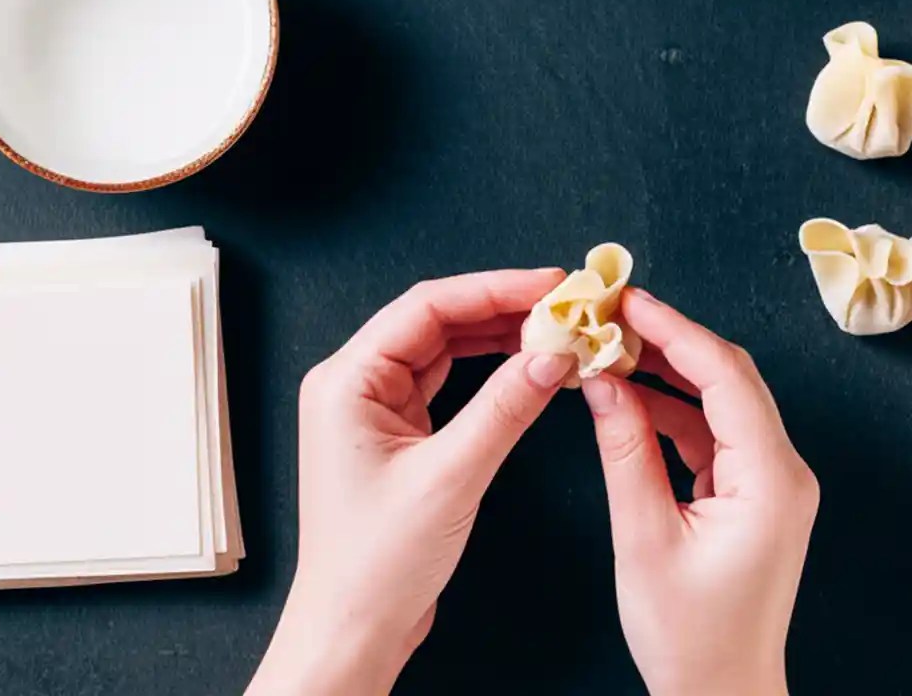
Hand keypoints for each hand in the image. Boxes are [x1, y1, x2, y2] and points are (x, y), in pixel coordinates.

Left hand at [249, 269, 572, 695]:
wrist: (355, 626)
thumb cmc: (378, 561)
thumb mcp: (451, 476)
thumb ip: (505, 408)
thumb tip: (553, 355)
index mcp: (347, 380)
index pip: (427, 308)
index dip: (493, 289)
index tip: (550, 285)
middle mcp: (355, 385)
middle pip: (437, 322)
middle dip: (502, 309)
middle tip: (564, 305)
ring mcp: (375, 409)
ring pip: (445, 350)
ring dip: (499, 338)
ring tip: (555, 329)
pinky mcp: (397, 434)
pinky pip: (448, 383)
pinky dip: (490, 373)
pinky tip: (527, 366)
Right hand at [581, 289, 818, 695]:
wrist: (721, 693)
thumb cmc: (687, 635)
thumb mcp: (644, 537)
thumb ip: (623, 450)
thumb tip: (603, 380)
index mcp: (773, 481)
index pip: (726, 379)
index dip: (676, 331)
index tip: (629, 301)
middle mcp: (785, 472)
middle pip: (732, 379)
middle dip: (674, 341)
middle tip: (616, 314)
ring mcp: (775, 482)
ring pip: (724, 402)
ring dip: (673, 373)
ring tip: (616, 349)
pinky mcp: (756, 494)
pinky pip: (716, 434)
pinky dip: (675, 412)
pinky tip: (633, 400)